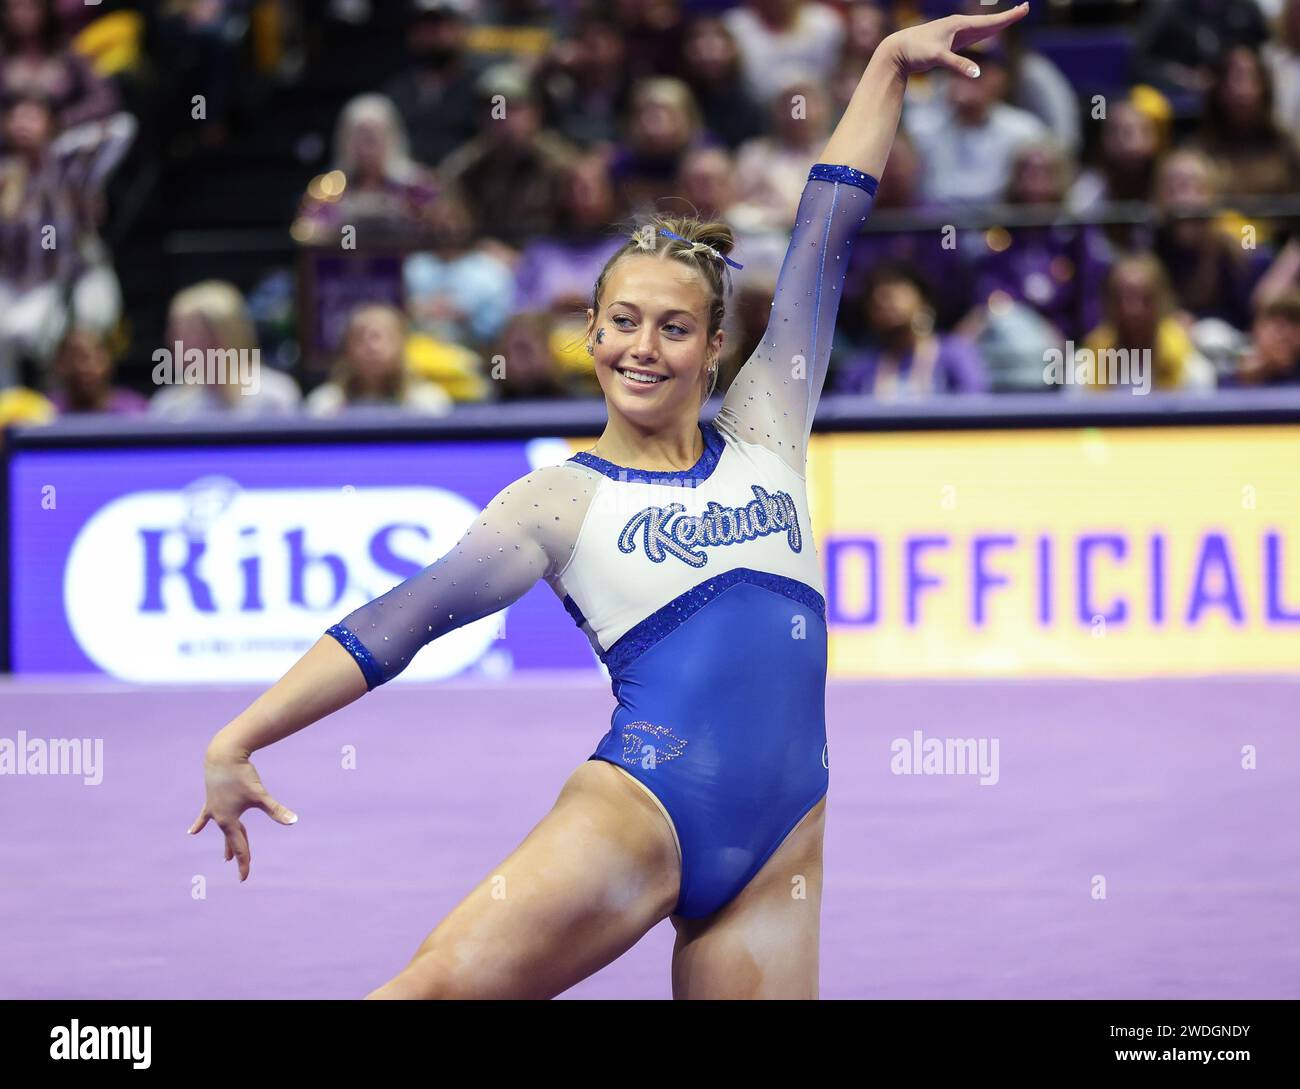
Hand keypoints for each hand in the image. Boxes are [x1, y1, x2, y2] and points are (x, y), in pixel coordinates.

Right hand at [188, 741, 297, 881]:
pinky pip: (206, 815)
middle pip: (233, 840)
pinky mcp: (211, 799)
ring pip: (223, 830)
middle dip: (238, 855)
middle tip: (242, 872)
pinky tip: (193, 832)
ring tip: (225, 858)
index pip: (239, 847)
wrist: (222, 756)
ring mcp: (214, 809)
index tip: (244, 879)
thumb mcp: (260, 794)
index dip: (244, 863)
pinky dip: (201, 824)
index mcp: (230, 821)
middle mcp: (219, 818)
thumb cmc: (242, 775)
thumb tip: (294, 821)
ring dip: (227, 842)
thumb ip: (276, 810)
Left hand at [886, 3, 1029, 78]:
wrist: (898, 49)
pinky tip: (988, 33)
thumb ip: (957, 65)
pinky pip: (973, 35)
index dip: (1007, 17)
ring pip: (981, 27)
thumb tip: (977, 74)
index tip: (1024, 9)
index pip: (989, 21)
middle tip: (1024, 9)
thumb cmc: (916, 50)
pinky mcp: (950, 42)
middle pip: (988, 21)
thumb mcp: (937, 58)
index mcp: (959, 25)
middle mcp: (958, 25)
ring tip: (1011, 17)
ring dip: (997, 24)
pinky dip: (984, 33)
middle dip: (1007, 17)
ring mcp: (954, 33)